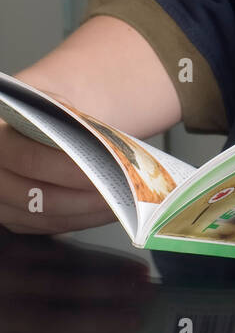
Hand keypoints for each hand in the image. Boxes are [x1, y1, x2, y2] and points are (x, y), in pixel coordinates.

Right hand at [0, 122, 117, 233]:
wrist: (18, 131)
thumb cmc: (38, 116)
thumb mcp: (46, 105)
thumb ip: (64, 117)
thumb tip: (99, 140)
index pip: (30, 160)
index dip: (68, 169)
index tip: (105, 170)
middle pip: (39, 198)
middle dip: (86, 197)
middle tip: (122, 191)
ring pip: (45, 218)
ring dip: (87, 213)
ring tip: (123, 203)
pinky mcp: (13, 221)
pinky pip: (48, 227)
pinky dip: (80, 220)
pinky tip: (106, 211)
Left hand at [0, 231, 151, 332]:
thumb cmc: (6, 310)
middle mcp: (2, 313)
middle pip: (54, 321)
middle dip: (101, 320)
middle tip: (139, 318)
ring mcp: (7, 275)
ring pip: (62, 282)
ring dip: (108, 285)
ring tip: (142, 285)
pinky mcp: (14, 247)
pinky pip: (60, 253)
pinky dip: (95, 258)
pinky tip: (119, 263)